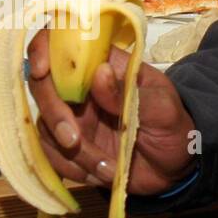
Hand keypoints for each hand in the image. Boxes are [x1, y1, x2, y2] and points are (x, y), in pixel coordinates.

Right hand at [26, 28, 198, 194]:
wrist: (175, 168)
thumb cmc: (172, 126)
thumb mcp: (162, 108)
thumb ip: (129, 93)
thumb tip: (99, 72)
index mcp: (102, 65)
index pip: (62, 43)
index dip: (43, 49)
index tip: (43, 71)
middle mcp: (79, 88)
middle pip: (42, 86)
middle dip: (55, 115)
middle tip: (75, 141)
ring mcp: (71, 117)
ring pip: (45, 127)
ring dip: (72, 153)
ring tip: (107, 167)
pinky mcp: (68, 147)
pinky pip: (50, 155)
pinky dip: (71, 169)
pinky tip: (99, 174)